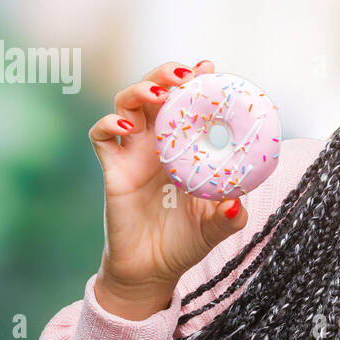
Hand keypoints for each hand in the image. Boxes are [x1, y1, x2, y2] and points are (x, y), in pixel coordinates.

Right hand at [88, 59, 249, 318]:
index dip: (196, 81)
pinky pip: (102, 136)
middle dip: (165, 74)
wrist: (152, 271)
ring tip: (158, 93)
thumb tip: (238, 203)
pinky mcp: (113, 169)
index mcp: (185, 147)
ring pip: (127, 105)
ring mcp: (133, 153)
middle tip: (183, 72)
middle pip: (154, 92)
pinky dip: (109, 123)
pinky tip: (126, 126)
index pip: (188, 103)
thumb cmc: (186, 242)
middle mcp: (158, 143)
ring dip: (139, 91)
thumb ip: (231, 215)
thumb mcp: (217, 227)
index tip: (209, 67)